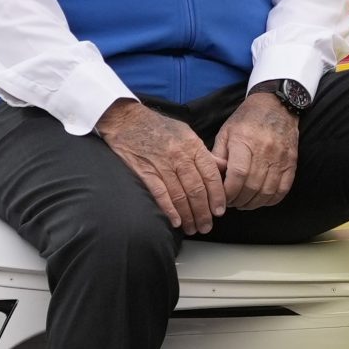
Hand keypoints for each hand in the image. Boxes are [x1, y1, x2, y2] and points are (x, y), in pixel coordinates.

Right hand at [95, 99, 224, 233]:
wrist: (126, 120)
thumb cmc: (158, 127)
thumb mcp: (186, 133)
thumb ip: (203, 153)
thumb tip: (222, 168)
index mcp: (192, 145)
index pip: (210, 175)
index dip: (217, 195)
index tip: (220, 211)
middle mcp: (179, 155)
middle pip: (196, 189)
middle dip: (204, 211)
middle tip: (207, 226)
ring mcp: (161, 164)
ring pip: (180, 195)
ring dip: (188, 215)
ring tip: (193, 228)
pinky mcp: (144, 171)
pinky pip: (160, 194)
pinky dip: (169, 209)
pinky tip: (176, 221)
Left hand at [213, 89, 299, 209]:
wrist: (277, 105)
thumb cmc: (247, 119)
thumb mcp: (226, 132)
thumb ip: (217, 155)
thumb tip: (211, 177)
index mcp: (244, 141)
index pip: (237, 174)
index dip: (228, 192)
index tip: (221, 197)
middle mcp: (264, 150)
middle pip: (252, 186)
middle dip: (238, 200)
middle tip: (230, 203)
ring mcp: (280, 157)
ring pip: (267, 191)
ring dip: (253, 203)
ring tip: (243, 203)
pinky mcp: (291, 162)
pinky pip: (283, 189)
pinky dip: (270, 200)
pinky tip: (260, 200)